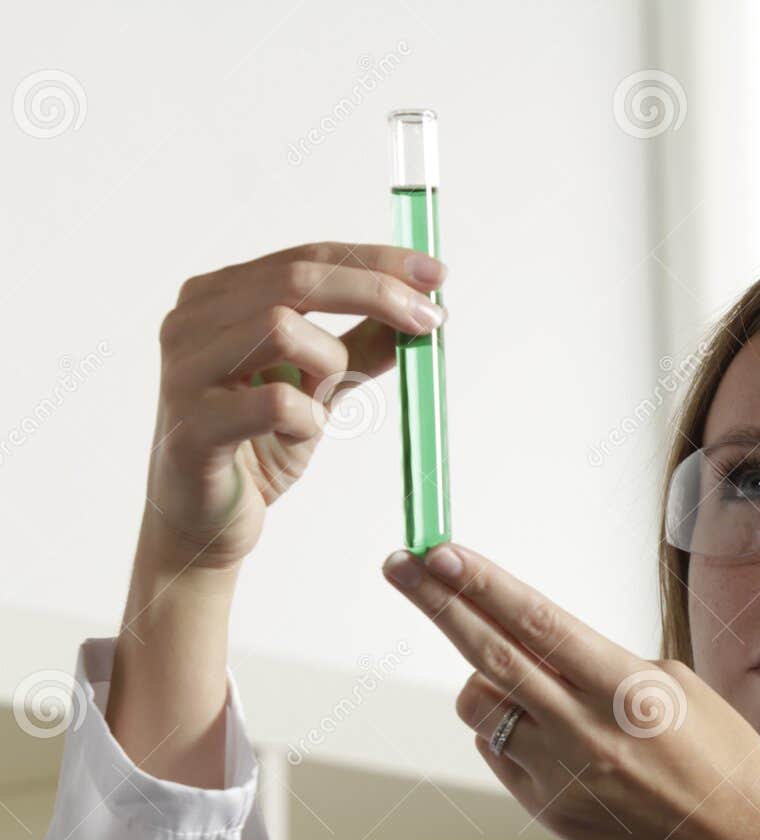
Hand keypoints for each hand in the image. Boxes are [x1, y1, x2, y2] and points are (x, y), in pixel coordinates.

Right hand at [142, 241, 447, 575]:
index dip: (377, 261)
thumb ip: (361, 346)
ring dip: (331, 364)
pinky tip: (298, 436)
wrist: (205, 522)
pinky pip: (276, 403)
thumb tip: (421, 310)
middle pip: (297, 278)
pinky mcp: (192, 426)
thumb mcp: (320, 387)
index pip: (307, 258)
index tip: (436, 274)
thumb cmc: (258, 446)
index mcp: (218, 298)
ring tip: (324, 400)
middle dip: (377, 293)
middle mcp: (191, 322)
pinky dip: (308, 419)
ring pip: (281, 328)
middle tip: (430, 320)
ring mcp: (183, 371)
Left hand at [381, 542, 759, 839]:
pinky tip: (542, 728)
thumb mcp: (677, 687)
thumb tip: (543, 646)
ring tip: (519, 678)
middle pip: (488, 654)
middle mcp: (583, 730)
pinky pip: (498, 754)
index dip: (482, 584)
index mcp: (624, 687)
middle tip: (402, 566)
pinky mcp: (548, 812)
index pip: (535, 622)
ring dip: (483, 678)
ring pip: (480, 708)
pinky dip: (504, 730)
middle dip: (438, 602)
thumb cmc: (724, 760)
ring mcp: (560, 775)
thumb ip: (604, 664)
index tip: (440, 552)